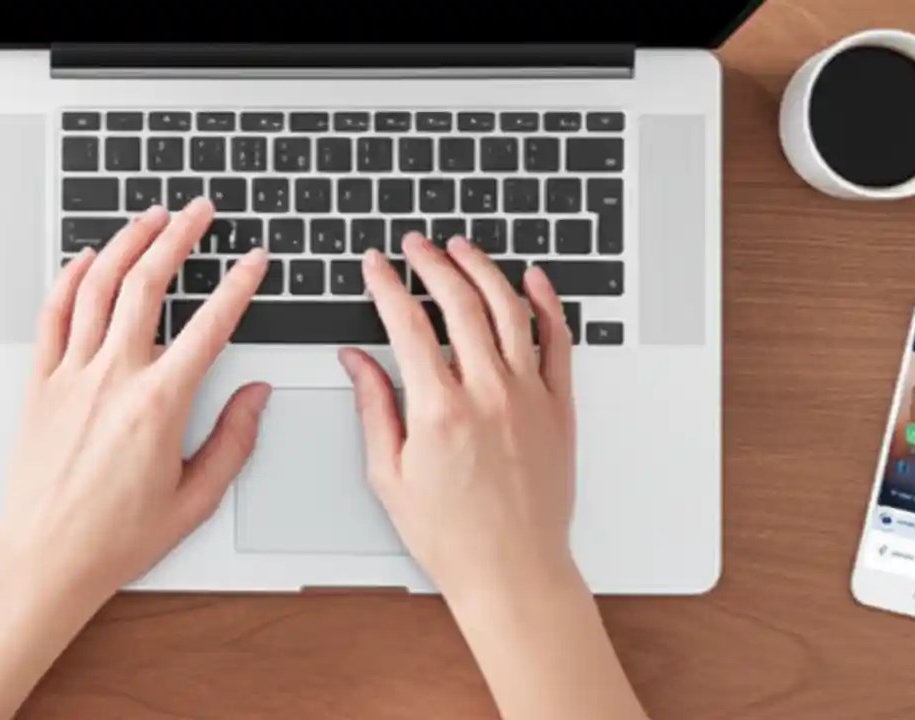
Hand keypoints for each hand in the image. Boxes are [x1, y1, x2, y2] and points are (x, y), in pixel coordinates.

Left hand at [0, 198, 270, 603]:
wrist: (46, 557)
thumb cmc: (117, 536)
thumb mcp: (196, 498)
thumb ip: (234, 440)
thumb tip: (257, 395)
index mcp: (160, 404)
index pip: (210, 325)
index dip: (239, 285)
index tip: (254, 261)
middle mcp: (114, 378)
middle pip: (148, 284)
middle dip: (180, 237)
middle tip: (200, 211)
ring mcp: (72, 375)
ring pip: (98, 287)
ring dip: (127, 243)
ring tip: (151, 216)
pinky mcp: (41, 384)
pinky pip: (53, 315)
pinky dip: (69, 279)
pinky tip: (86, 258)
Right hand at [340, 235, 645, 719]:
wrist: (513, 569)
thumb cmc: (451, 534)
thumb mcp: (390, 475)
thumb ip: (374, 407)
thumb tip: (356, 359)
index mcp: (439, 411)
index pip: (407, 324)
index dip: (387, 284)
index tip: (377, 264)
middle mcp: (488, 394)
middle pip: (460, 302)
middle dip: (432, 263)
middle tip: (416, 245)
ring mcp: (529, 396)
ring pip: (510, 309)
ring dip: (483, 269)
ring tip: (461, 249)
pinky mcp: (558, 406)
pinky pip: (558, 340)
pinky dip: (547, 302)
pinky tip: (532, 279)